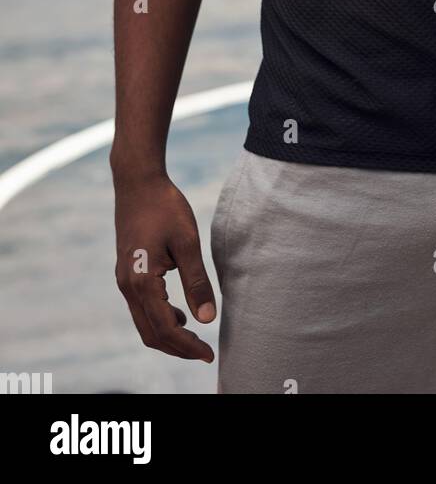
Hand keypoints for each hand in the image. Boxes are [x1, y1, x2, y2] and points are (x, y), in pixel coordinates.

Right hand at [114, 173, 215, 361]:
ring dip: (168, 335)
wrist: (137, 183)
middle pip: (151, 333)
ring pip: (144, 323)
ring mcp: (124, 281)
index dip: (187, 346)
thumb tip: (208, 319)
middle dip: (177, 348)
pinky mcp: (127, 274)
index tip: (209, 355)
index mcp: (142, 282)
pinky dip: (159, 319)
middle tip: (205, 353)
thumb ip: (197, 282)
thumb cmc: (165, 207)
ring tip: (195, 338)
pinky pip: (141, 308)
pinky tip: (180, 314)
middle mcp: (128, 286)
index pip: (165, 328)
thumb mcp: (188, 243)